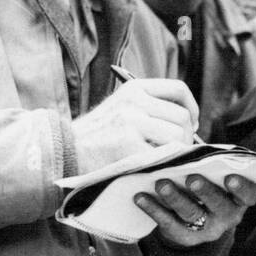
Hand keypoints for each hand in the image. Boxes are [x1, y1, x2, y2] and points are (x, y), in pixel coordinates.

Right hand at [73, 78, 198, 172]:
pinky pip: (165, 154)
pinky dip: (164, 163)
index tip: (190, 124)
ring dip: (177, 152)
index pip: (178, 89)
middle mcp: (134, 100)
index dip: (191, 108)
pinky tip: (151, 167)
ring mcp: (131, 121)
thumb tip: (189, 120)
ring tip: (162, 159)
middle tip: (176, 151)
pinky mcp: (129, 144)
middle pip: (182, 116)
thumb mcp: (121, 109)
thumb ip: (149, 108)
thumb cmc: (97, 138)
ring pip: (178, 135)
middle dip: (185, 137)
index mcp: (134, 88)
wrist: (64, 153)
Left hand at [135, 172, 255, 246]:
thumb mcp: (215, 176)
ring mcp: (207, 229)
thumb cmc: (208, 183)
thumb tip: (189, 149)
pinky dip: (153, 209)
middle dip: (206, 192)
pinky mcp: (186, 236)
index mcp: (239, 199)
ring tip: (161, 183)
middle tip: (192, 178)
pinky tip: (140, 197)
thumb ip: (212, 165)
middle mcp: (228, 217)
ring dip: (175, 198)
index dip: (241, 188)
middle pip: (219, 206)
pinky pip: (168, 223)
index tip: (230, 177)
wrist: (197, 218)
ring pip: (191, 214)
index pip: (248, 195)